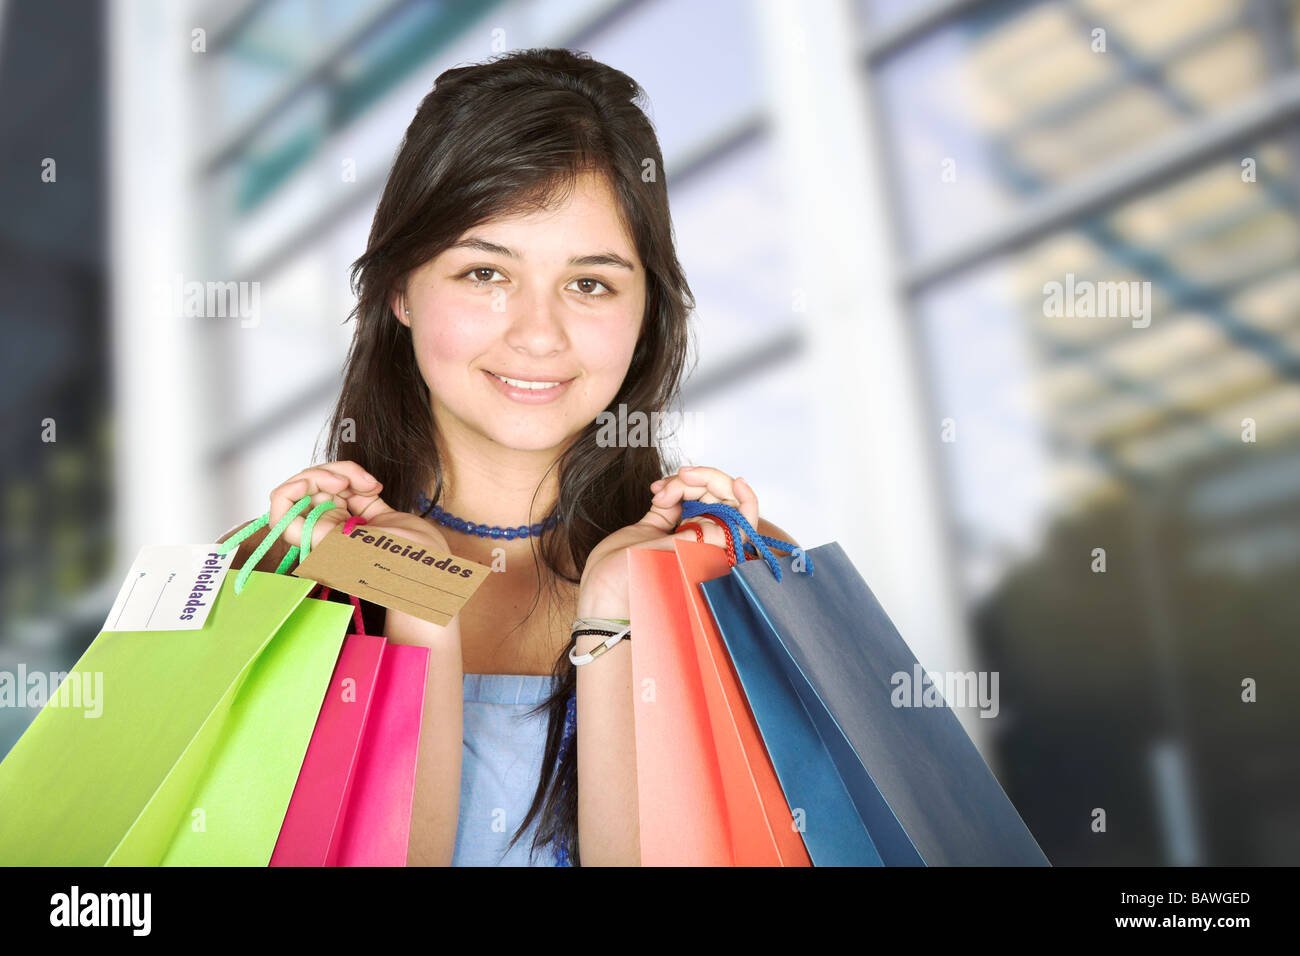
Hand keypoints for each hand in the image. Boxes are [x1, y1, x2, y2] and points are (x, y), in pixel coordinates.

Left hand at [268, 460, 449, 556]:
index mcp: (319, 543)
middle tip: (346, 481)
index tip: (311, 483)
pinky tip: (376, 488)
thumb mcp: (358, 551)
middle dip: (325, 475)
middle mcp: (329, 532)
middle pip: (307, 491)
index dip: (290, 491)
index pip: (283, 513)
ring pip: (331, 484)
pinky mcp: (369, 513)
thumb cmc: (399, 570)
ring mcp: (349, 521)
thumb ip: (322, 532)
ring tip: (369, 484)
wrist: (435, 574)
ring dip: (347, 475)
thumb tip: (286, 514)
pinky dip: (362, 480)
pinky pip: (354, 487)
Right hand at [577, 465, 759, 617]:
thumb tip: (725, 526)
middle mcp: (701, 542)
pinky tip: (655, 490)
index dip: (744, 498)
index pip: (740, 521)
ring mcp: (682, 531)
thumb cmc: (633, 584)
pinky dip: (670, 487)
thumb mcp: (668, 559)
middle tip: (682, 475)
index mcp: (711, 553)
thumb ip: (697, 539)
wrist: (601, 593)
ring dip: (682, 483)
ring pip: (698, 494)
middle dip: (704, 481)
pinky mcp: (663, 523)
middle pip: (719, 499)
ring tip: (658, 492)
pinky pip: (676, 497)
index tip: (735, 481)